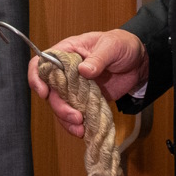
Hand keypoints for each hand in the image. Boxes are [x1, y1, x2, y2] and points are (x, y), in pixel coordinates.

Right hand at [27, 29, 148, 135]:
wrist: (138, 62)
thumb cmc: (121, 45)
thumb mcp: (111, 46)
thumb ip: (98, 58)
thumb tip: (83, 70)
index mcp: (67, 52)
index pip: (41, 63)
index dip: (37, 78)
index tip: (45, 93)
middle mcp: (66, 72)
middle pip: (51, 91)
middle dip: (59, 107)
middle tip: (75, 117)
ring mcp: (75, 88)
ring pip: (60, 106)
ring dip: (66, 120)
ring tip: (81, 129)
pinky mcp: (85, 101)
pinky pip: (74, 114)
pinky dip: (76, 124)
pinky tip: (84, 130)